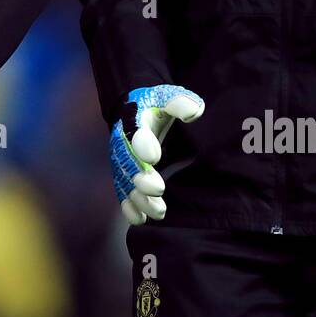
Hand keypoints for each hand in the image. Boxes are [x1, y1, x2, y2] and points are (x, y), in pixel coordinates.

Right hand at [109, 84, 204, 224]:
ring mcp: (121, 161)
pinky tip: (140, 219)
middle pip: (128, 163)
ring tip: (158, 211)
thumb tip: (194, 112)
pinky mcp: (123, 176)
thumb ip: (180, 102)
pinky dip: (129, 207)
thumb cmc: (156, 105)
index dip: (142, 145)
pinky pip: (122, 193)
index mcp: (134, 119)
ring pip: (126, 183)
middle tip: (158, 188)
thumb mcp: (167, 96)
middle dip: (141, 177)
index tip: (154, 156)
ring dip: (139, 199)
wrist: (135, 110)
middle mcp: (123, 142)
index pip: (135, 132)